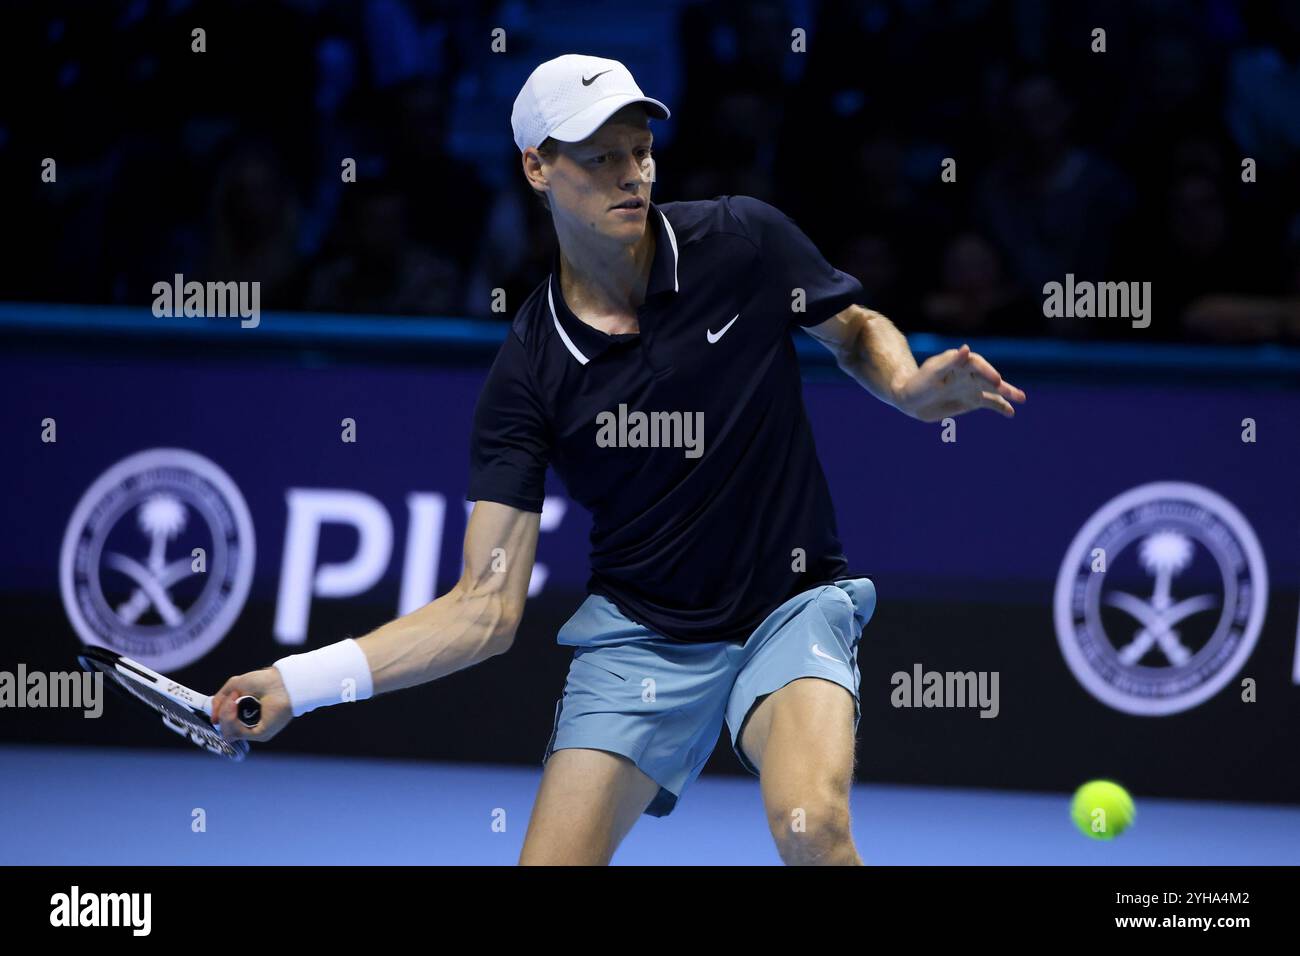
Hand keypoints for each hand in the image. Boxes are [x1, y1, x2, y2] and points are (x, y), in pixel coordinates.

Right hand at [210, 667, 293, 742]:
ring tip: (234, 698)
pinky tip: (235, 704)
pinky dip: (231, 718)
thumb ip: (220, 701)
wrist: (279, 680)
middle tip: (231, 697)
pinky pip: (237, 733)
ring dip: (225, 714)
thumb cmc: (263, 681)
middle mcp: (251, 726)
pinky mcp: (261, 734)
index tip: (217, 708)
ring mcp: (256, 731)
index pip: (226, 727)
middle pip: (225, 731)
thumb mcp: (235, 686)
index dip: (220, 718)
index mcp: (246, 717)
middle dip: (223, 714)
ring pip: (229, 734)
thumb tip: (213, 720)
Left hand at [893, 344, 1025, 421]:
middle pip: (988, 377)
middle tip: (1015, 393)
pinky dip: (1000, 406)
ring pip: (993, 389)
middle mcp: (968, 373)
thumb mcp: (932, 373)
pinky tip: (1011, 412)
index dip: (988, 371)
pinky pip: (989, 403)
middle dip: (1001, 385)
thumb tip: (966, 349)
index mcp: (958, 363)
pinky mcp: (971, 400)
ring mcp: (971, 387)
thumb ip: (950, 362)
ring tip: (1022, 399)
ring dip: (1007, 393)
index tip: (997, 381)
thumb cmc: (917, 384)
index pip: (977, 364)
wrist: (910, 399)